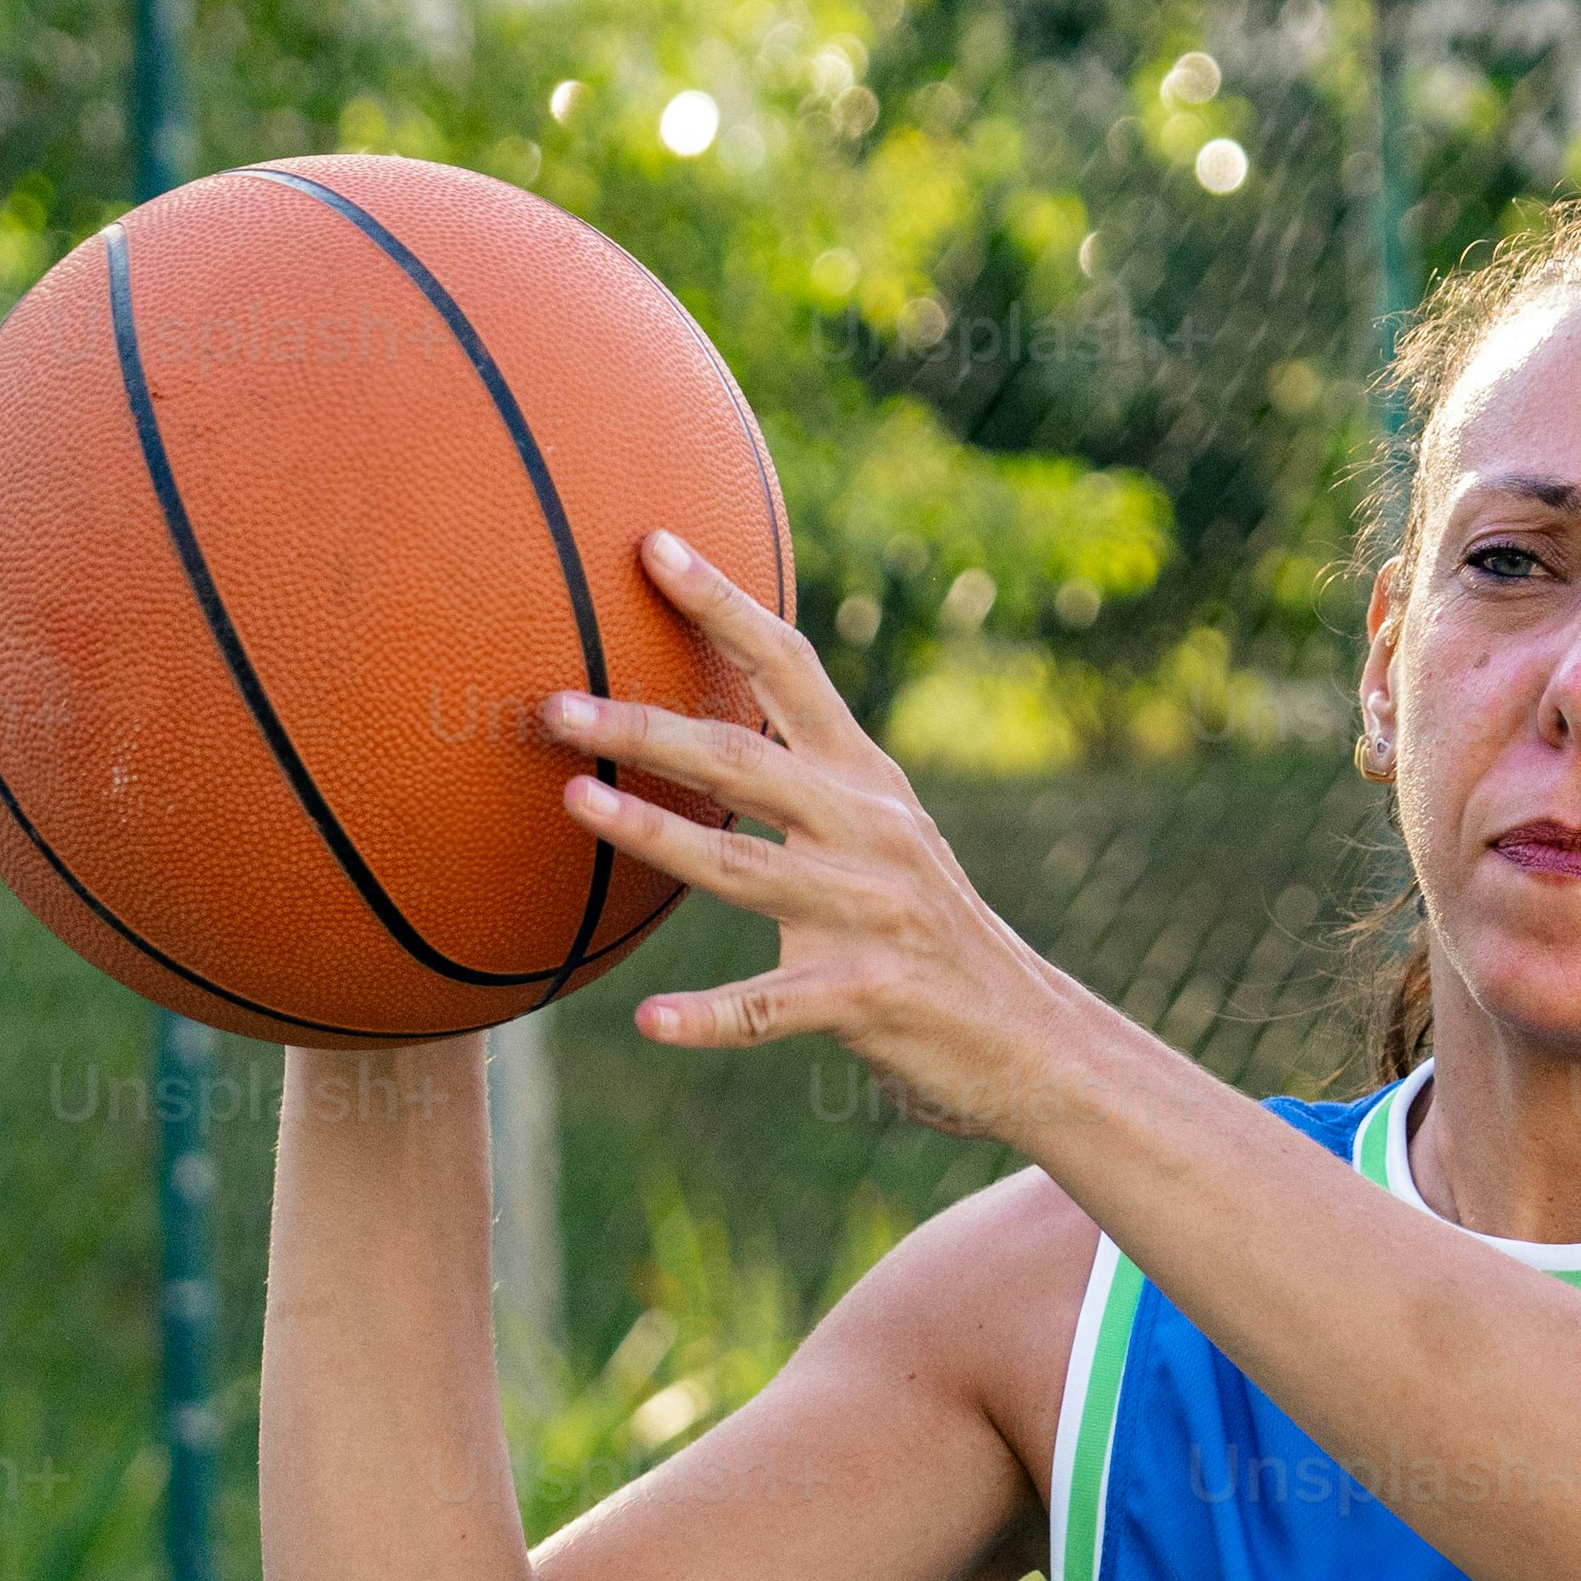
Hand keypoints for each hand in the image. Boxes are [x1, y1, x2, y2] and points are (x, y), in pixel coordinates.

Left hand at [548, 531, 1106, 1143]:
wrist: (1025, 1035)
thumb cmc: (921, 929)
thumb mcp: (881, 832)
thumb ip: (806, 779)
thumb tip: (698, 729)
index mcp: (866, 779)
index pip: (790, 668)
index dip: (722, 604)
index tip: (650, 545)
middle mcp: (870, 831)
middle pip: (744, 762)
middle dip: (647, 727)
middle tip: (555, 704)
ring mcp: (869, 914)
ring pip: (743, 868)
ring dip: (654, 835)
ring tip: (575, 802)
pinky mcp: (867, 997)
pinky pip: (770, 1007)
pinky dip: (710, 1016)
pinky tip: (650, 1022)